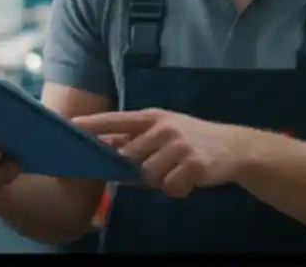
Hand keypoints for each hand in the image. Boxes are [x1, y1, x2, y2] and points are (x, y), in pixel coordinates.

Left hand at [73, 109, 249, 198]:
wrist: (233, 147)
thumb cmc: (191, 139)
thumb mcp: (164, 130)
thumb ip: (136, 137)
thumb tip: (103, 145)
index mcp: (154, 117)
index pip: (117, 119)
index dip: (94, 124)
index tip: (72, 126)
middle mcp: (164, 128)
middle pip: (129, 157)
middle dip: (139, 169)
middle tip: (159, 166)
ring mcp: (179, 145)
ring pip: (149, 175)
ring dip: (159, 180)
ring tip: (176, 170)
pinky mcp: (193, 163)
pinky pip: (170, 187)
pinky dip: (177, 189)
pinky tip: (188, 179)